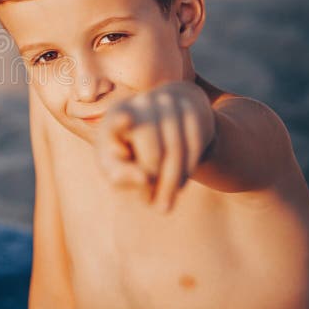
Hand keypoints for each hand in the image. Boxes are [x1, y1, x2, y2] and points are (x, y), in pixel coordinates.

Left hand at [95, 81, 215, 211]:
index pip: (116, 121)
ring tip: (162, 206)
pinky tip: (178, 186)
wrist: (166, 120)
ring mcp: (170, 102)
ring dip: (171, 185)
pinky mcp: (194, 109)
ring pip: (176, 151)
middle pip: (152, 151)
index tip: (125, 119)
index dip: (120, 121)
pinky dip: (186, 173)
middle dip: (152, 180)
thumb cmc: (131, 148)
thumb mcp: (115, 162)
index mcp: (115, 114)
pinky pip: (194, 148)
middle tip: (148, 202)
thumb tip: (142, 179)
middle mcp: (141, 103)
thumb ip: (118, 174)